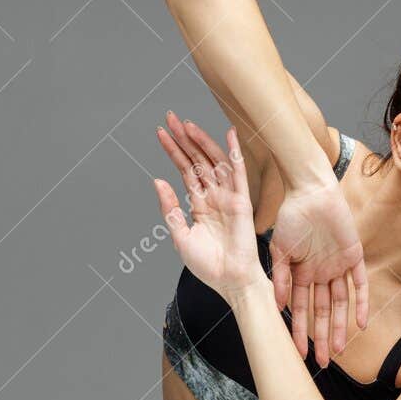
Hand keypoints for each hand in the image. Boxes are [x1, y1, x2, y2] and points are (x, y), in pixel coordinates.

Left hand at [153, 115, 266, 297]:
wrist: (230, 281)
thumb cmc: (209, 265)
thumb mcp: (180, 236)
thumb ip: (171, 209)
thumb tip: (158, 181)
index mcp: (199, 205)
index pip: (184, 171)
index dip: (173, 151)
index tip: (161, 133)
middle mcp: (214, 197)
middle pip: (197, 161)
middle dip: (184, 139)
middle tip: (170, 118)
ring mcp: (228, 197)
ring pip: (213, 162)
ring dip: (201, 142)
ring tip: (186, 124)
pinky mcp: (241, 202)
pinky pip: (238, 173)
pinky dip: (234, 153)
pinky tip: (229, 134)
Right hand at [270, 175, 369, 366]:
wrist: (310, 191)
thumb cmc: (291, 216)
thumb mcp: (280, 250)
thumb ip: (279, 278)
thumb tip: (276, 307)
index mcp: (301, 273)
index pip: (301, 309)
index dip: (300, 331)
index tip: (300, 353)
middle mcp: (320, 274)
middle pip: (323, 312)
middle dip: (323, 337)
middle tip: (324, 362)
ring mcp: (338, 266)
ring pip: (340, 303)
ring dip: (340, 326)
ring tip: (340, 350)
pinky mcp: (354, 256)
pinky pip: (360, 284)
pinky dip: (361, 303)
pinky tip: (360, 324)